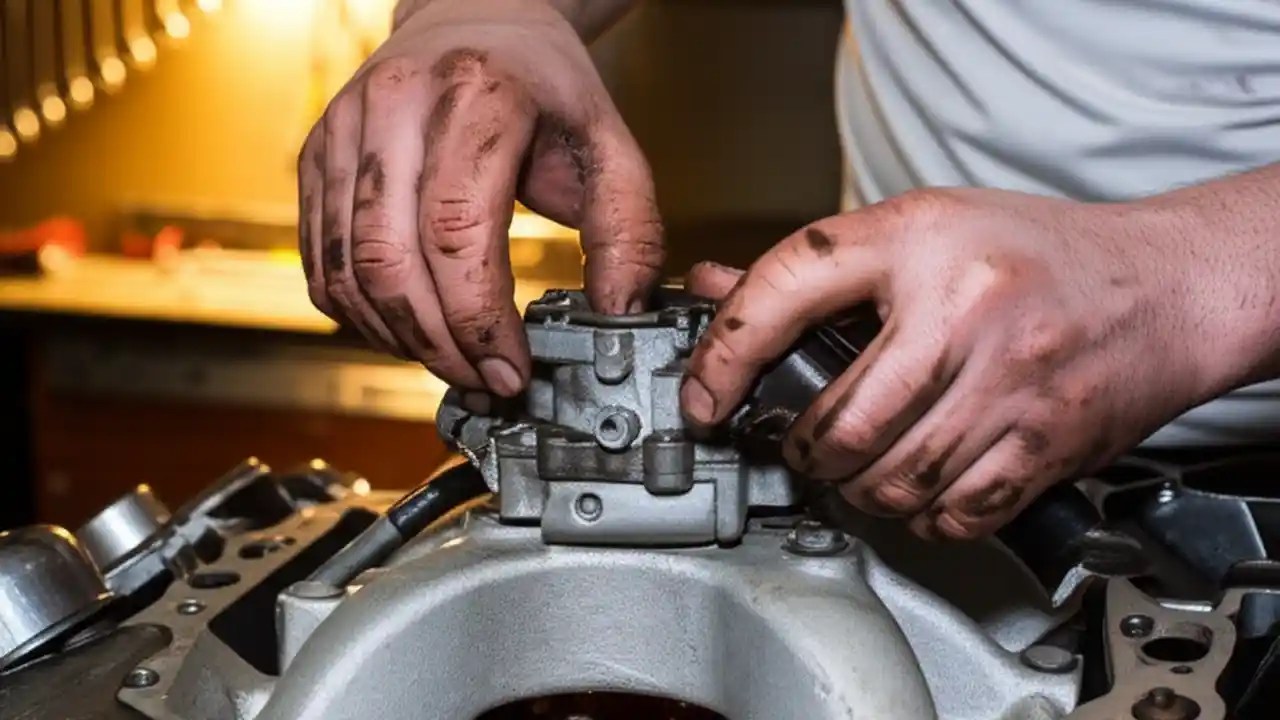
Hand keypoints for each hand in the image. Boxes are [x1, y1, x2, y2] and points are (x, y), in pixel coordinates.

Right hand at [298, 0, 662, 395]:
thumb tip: (618, 311)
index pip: (455, 229)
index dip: (478, 318)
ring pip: (346, 270)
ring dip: (397, 339)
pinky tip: (407, 332)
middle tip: (483, 382)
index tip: (511, 369)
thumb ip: (628, 228)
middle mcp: (393, 106)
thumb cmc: (542, 83)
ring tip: (450, 364)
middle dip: (437, 344)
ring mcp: (343, 131)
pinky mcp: (316, 157)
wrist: (473, 18)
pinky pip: (319, 262)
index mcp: (475, 94)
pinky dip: (359, 316)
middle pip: (389, 260)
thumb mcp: (608, 141)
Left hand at [683, 188, 1207, 539]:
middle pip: (839, 423)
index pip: (784, 292)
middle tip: (803, 444)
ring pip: (894, 481)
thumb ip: (817, 268)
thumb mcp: (920, 229)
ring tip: (861, 468)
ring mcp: (1010, 384)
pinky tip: (923, 489)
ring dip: (860, 490)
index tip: (706, 395)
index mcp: (919, 243)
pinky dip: (924, 517)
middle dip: (805, 451)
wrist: (1163, 286)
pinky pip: (957, 513)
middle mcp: (964, 312)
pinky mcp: (1046, 443)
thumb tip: (718, 291)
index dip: (725, 354)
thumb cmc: (1035, 253)